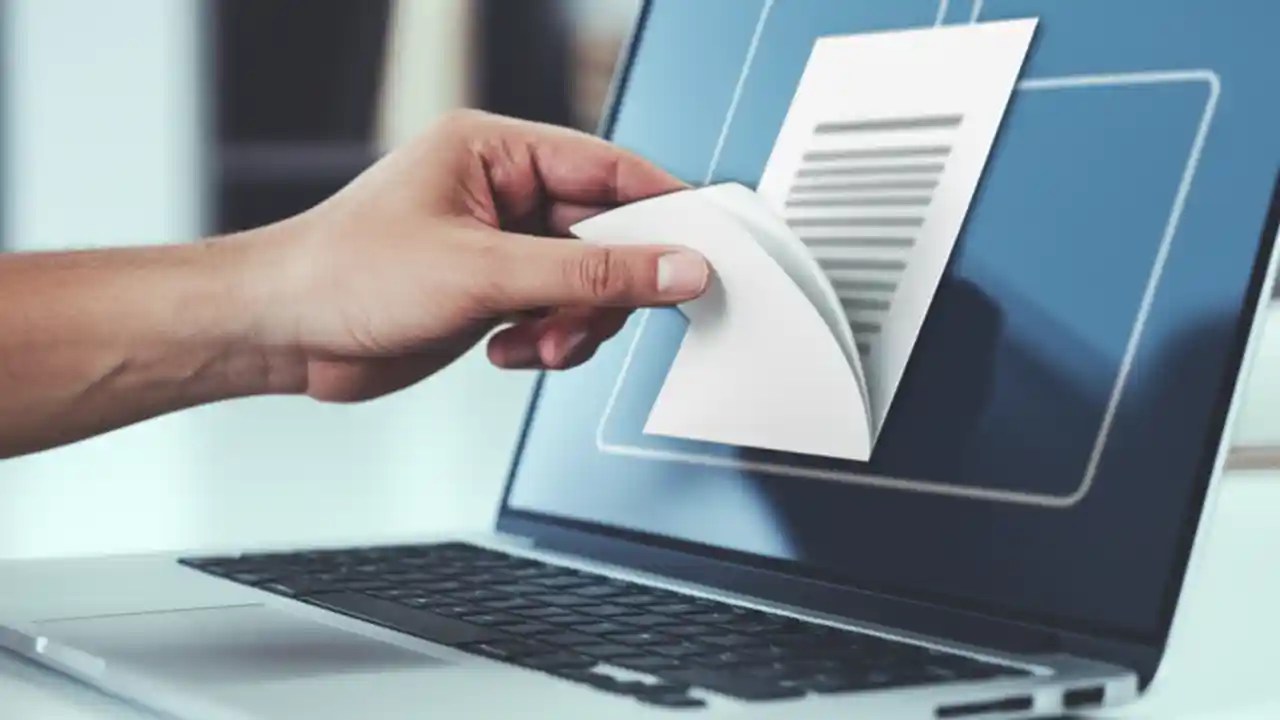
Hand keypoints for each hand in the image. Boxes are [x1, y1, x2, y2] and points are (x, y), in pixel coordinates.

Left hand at [246, 110, 707, 401]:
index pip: (607, 170)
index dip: (661, 209)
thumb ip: (590, 274)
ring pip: (583, 284)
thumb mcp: (484, 273)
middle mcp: (499, 193)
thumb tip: (675, 267)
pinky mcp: (488, 293)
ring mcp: (496, 246)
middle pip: (602, 236)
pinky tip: (509, 352)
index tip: (702, 247)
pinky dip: (547, 341)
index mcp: (494, 152)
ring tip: (539, 345)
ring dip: (575, 324)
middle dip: (604, 288)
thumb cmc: (344, 274)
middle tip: (597, 320)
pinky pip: (554, 315)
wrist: (279, 333)